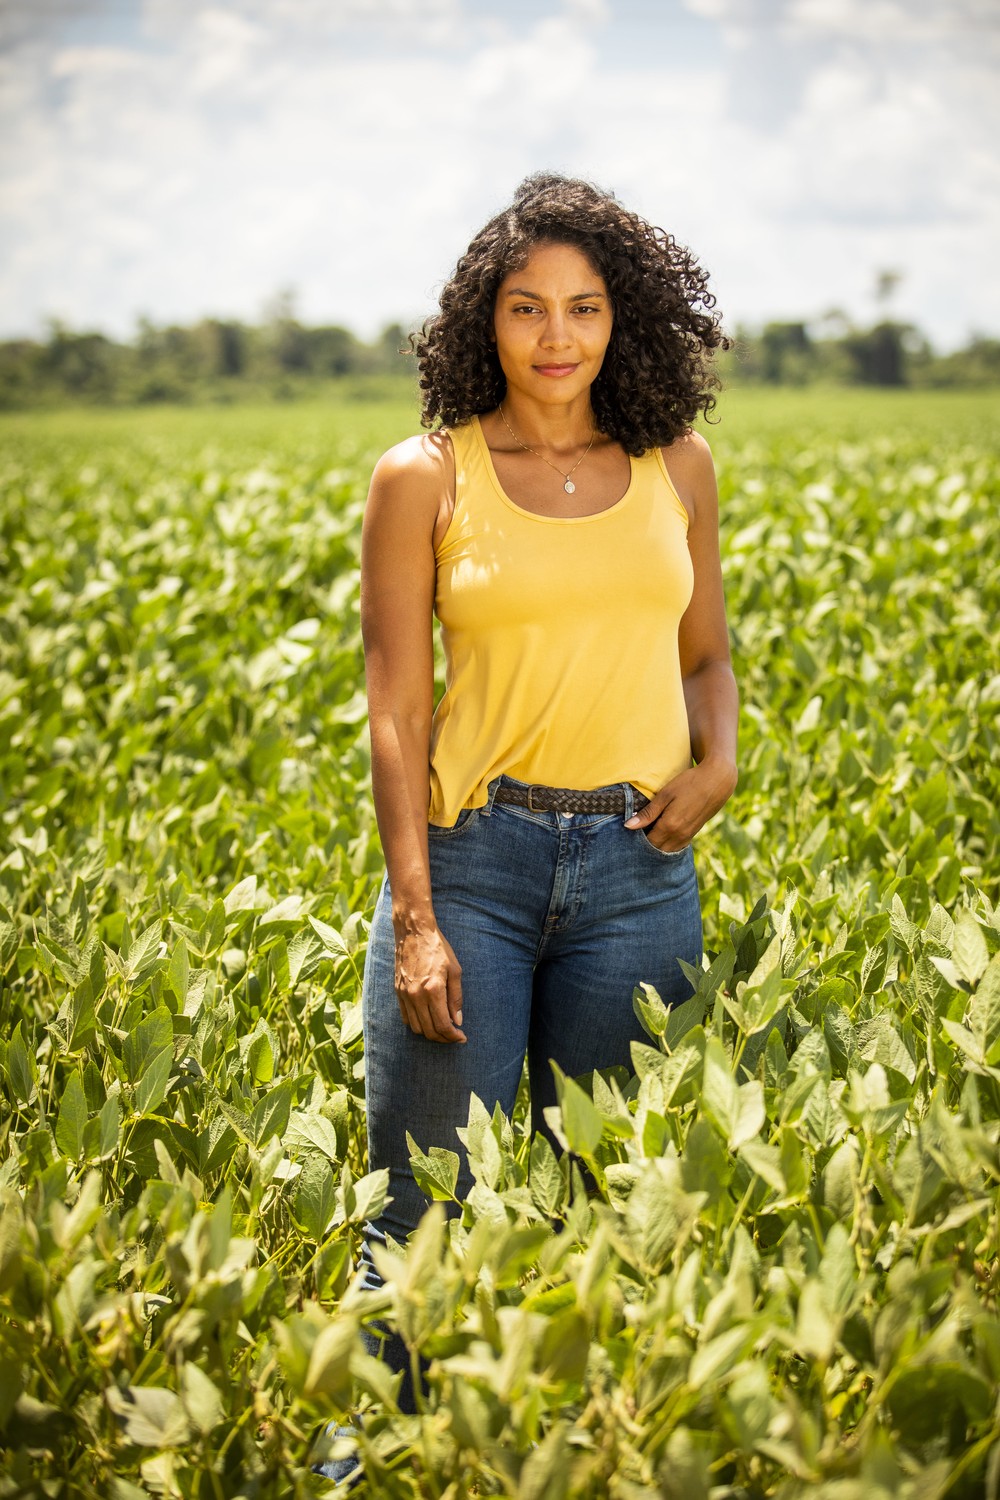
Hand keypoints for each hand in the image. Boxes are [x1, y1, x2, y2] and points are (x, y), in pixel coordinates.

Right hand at [392, 921, 466, 1043]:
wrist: (414, 932)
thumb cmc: (438, 948)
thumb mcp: (455, 970)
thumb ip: (456, 997)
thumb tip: (457, 1020)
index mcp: (433, 990)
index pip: (443, 1025)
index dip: (453, 1036)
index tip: (462, 1038)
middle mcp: (416, 996)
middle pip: (429, 1031)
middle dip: (444, 1038)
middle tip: (454, 1037)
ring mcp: (404, 995)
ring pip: (416, 1028)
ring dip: (430, 1033)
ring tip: (442, 1030)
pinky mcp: (397, 992)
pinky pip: (405, 1018)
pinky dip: (417, 1024)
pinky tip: (427, 1020)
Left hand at [624, 757, 737, 852]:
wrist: (717, 781)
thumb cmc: (689, 783)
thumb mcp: (665, 794)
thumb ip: (647, 813)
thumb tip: (628, 826)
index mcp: (669, 825)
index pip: (647, 843)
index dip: (636, 840)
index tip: (628, 832)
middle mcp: (679, 835)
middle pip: (656, 849)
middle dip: (644, 846)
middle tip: (635, 834)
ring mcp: (687, 836)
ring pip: (666, 850)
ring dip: (656, 845)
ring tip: (647, 833)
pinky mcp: (693, 834)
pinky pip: (676, 847)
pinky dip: (666, 844)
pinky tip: (661, 833)